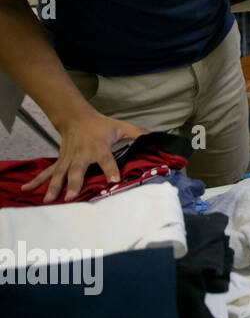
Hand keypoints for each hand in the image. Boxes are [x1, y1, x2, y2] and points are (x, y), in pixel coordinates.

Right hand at [24, 109, 147, 202]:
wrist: (76, 117)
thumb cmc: (100, 125)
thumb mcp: (121, 127)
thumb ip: (138, 134)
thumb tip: (155, 139)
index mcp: (99, 147)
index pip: (106, 159)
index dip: (111, 170)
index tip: (114, 180)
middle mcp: (82, 154)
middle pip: (78, 170)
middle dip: (75, 183)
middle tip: (72, 197)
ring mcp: (69, 158)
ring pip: (60, 174)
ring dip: (54, 186)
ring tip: (49, 200)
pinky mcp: (60, 161)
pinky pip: (48, 172)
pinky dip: (37, 181)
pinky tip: (26, 190)